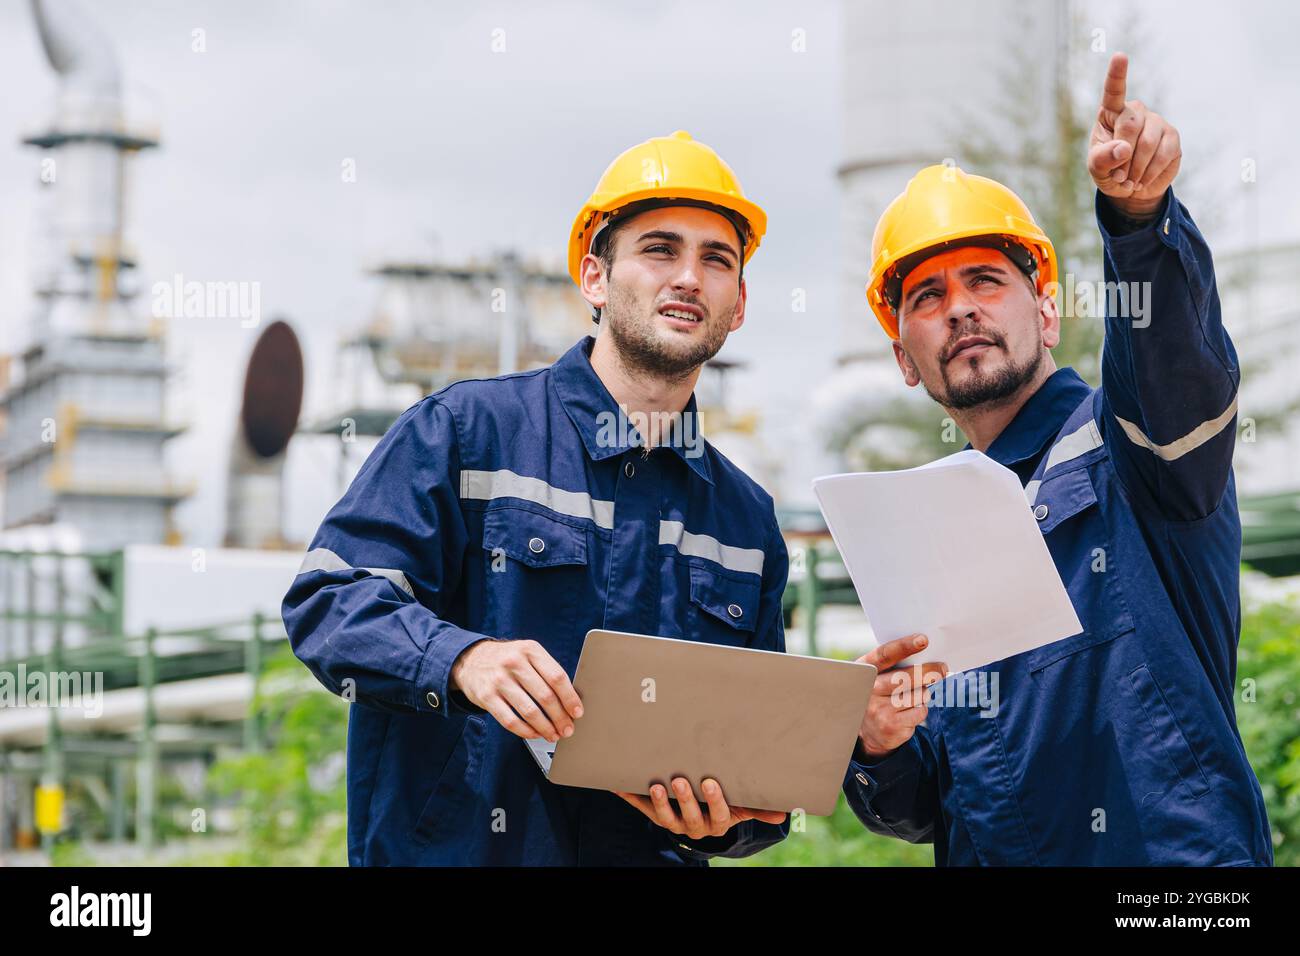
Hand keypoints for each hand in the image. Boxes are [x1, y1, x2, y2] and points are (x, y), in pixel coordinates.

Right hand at [449, 639, 581, 741]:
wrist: (470, 660)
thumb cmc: (508, 659)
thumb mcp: (528, 654)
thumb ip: (547, 671)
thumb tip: (570, 701)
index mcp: (530, 650)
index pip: (557, 677)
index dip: (570, 698)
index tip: (577, 712)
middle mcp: (514, 663)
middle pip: (545, 696)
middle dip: (560, 718)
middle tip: (568, 729)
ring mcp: (499, 680)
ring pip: (529, 712)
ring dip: (545, 728)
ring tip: (553, 735)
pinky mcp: (486, 697)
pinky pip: (510, 721)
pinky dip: (526, 731)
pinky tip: (534, 734)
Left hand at [613, 777, 786, 840]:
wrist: (700, 814)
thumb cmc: (724, 802)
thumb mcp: (741, 806)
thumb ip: (759, 808)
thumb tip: (784, 814)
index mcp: (718, 821)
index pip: (719, 813)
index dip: (714, 800)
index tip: (710, 783)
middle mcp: (695, 825)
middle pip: (690, 816)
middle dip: (684, 798)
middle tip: (679, 780)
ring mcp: (674, 821)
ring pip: (665, 817)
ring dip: (659, 802)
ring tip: (656, 785)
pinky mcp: (655, 814)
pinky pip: (641, 808)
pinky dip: (630, 797)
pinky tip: (619, 785)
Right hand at [855, 634, 947, 759]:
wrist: (867, 729)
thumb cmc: (879, 693)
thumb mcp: (877, 675)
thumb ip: (895, 664)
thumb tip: (928, 657)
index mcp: (865, 669)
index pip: (886, 654)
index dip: (904, 646)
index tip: (923, 640)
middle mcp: (870, 689)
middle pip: (907, 676)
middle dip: (929, 671)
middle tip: (942, 668)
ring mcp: (879, 709)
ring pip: (918, 694)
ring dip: (923, 693)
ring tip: (912, 695)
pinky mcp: (892, 726)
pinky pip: (920, 711)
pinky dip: (921, 709)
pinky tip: (908, 711)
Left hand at [1087, 52, 1180, 219]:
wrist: (1131, 188)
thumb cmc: (1109, 171)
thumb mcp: (1097, 168)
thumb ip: (1103, 158)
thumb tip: (1123, 149)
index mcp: (1111, 113)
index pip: (1114, 91)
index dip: (1117, 74)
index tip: (1120, 56)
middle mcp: (1136, 112)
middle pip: (1130, 126)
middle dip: (1122, 157)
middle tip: (1119, 176)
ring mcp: (1156, 122)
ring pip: (1148, 144)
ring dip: (1136, 169)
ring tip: (1129, 181)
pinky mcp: (1172, 137)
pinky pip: (1164, 154)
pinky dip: (1149, 173)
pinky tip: (1142, 180)